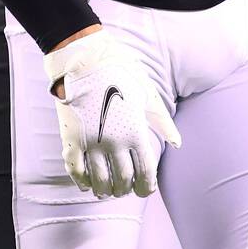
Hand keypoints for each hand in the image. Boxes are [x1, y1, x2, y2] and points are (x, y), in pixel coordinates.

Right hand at [43, 30, 180, 198]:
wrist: (83, 58)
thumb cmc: (120, 72)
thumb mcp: (147, 94)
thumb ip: (163, 122)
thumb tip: (177, 143)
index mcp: (135, 132)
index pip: (145, 173)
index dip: (146, 188)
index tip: (145, 190)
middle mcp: (114, 141)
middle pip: (122, 181)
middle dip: (125, 189)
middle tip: (124, 189)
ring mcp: (90, 142)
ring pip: (99, 181)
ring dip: (104, 190)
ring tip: (106, 190)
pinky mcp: (70, 138)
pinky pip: (75, 170)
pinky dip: (81, 182)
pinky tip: (86, 184)